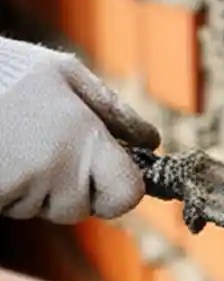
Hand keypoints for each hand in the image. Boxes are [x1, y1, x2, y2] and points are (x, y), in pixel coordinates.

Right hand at [0, 37, 159, 222]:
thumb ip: (113, 110)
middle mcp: (58, 168)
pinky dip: (9, 190)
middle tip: (48, 151)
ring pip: (43, 209)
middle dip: (72, 190)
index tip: (107, 175)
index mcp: (85, 137)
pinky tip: (0, 156)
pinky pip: (12, 207)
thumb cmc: (7, 71)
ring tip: (16, 145)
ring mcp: (22, 185)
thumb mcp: (65, 73)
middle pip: (82, 208)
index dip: (120, 191)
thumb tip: (151, 142)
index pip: (127, 194)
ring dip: (36, 189)